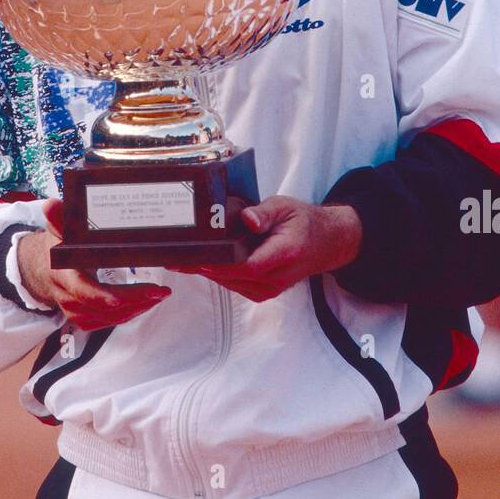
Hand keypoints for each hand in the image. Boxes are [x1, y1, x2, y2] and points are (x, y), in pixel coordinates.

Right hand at [16, 199, 171, 331]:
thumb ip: (58, 219)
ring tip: (158, 295)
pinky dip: (129, 314)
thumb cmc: (55, 248)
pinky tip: (144, 303)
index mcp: (65, 276)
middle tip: (160, 291)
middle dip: (136, 300)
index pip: (86, 291)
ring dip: (137, 308)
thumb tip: (51, 204)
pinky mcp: (84, 319)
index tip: (133, 293)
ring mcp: (76, 312)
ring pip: (110, 318)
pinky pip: (109, 322)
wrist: (42, 271)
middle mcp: (69, 298)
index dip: (108, 296)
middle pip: (105, 307)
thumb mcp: (57, 232)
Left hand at [166, 196, 362, 302]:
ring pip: (231, 283)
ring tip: (181, 258)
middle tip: (175, 255)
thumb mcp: (286, 206)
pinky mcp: (263, 292)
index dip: (220, 264)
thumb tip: (247, 218)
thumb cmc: (303, 222)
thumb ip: (265, 213)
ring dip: (208, 272)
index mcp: (285, 253)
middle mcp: (278, 277)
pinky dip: (219, 275)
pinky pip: (235, 285)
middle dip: (204, 267)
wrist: (324, 243)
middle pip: (233, 277)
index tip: (196, 255)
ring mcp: (270, 288)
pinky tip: (202, 263)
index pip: (248, 265)